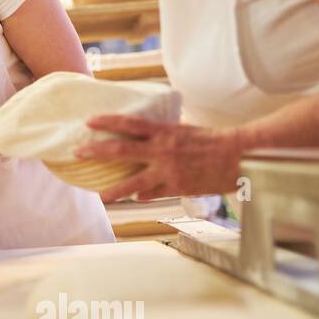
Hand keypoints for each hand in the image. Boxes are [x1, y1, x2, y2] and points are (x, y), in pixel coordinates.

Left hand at [73, 114, 244, 202]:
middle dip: (96, 152)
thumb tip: (148, 132)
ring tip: (101, 195)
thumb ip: (165, 132)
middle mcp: (162, 151)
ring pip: (133, 182)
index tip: (88, 121)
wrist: (240, 158)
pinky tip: (135, 197)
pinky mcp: (177, 188)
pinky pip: (154, 193)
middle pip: (120, 151)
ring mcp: (168, 171)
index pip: (129, 123)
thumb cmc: (214, 140)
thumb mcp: (186, 129)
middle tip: (78, 153)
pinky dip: (143, 195)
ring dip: (114, 189)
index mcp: (165, 131)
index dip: (107, 121)